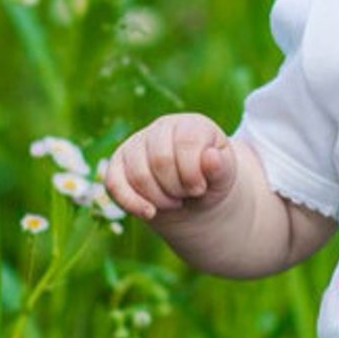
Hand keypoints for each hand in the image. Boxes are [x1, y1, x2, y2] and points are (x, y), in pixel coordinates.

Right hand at [103, 114, 237, 223]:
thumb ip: (221, 167)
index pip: (186, 143)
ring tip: (174, 201)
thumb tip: (211, 156)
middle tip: (187, 195)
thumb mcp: (224, 176)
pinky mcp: (118, 164)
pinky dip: (131, 203)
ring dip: (159, 198)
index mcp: (189, 124)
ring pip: (138, 174)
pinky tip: (149, 213)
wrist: (193, 197)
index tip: (201, 188)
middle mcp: (160, 128)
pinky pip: (113, 183)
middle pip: (160, 160)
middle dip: (176, 188)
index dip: (192, 173)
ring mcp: (136, 144)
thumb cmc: (210, 181)